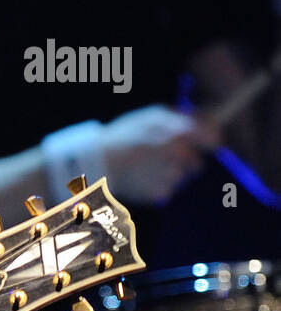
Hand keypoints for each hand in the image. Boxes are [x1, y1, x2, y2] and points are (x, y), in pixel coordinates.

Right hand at [100, 105, 219, 205]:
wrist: (96, 161)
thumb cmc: (125, 135)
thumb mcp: (152, 116)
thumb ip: (184, 117)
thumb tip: (214, 119)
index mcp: (180, 135)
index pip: (213, 139)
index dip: (211, 139)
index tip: (209, 142)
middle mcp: (180, 157)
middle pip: (197, 164)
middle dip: (185, 161)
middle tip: (162, 156)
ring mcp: (170, 177)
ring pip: (180, 178)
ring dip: (168, 172)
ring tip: (145, 166)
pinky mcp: (160, 194)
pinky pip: (166, 190)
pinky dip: (156, 185)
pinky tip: (140, 177)